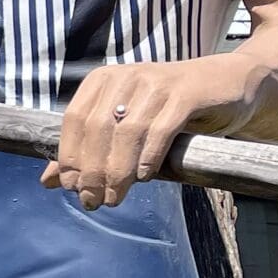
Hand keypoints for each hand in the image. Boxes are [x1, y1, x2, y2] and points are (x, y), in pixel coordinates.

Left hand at [43, 57, 257, 207]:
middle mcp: (126, 76)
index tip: (71, 187)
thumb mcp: (127, 124)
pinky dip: (149, 155)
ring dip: (118, 170)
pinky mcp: (186, 93)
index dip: (69, 156)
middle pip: (98, 128)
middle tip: (93, 200)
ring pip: (127, 131)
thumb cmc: (171, 108)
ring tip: (115, 196)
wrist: (230, 82)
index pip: (74, 119)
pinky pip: (161, 128)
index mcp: (104, 81)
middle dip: (92, 170)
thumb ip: (88, 150)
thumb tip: (48, 181)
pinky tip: (145, 177)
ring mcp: (156, 82)